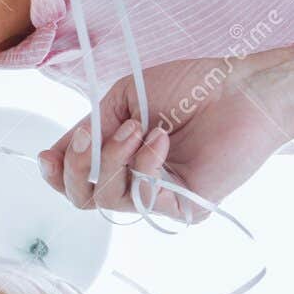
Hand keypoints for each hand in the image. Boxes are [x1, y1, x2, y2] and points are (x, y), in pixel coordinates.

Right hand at [38, 58, 290, 220]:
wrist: (244, 89)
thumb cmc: (192, 85)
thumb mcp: (123, 98)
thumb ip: (89, 127)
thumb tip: (54, 153)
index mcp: (121, 155)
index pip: (76, 180)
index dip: (56, 173)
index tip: (49, 155)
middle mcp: (136, 179)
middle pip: (82, 198)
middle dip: (77, 166)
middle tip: (91, 135)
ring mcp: (159, 196)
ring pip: (106, 199)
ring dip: (112, 159)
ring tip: (138, 128)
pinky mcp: (184, 208)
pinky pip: (142, 198)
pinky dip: (144, 165)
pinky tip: (159, 139)